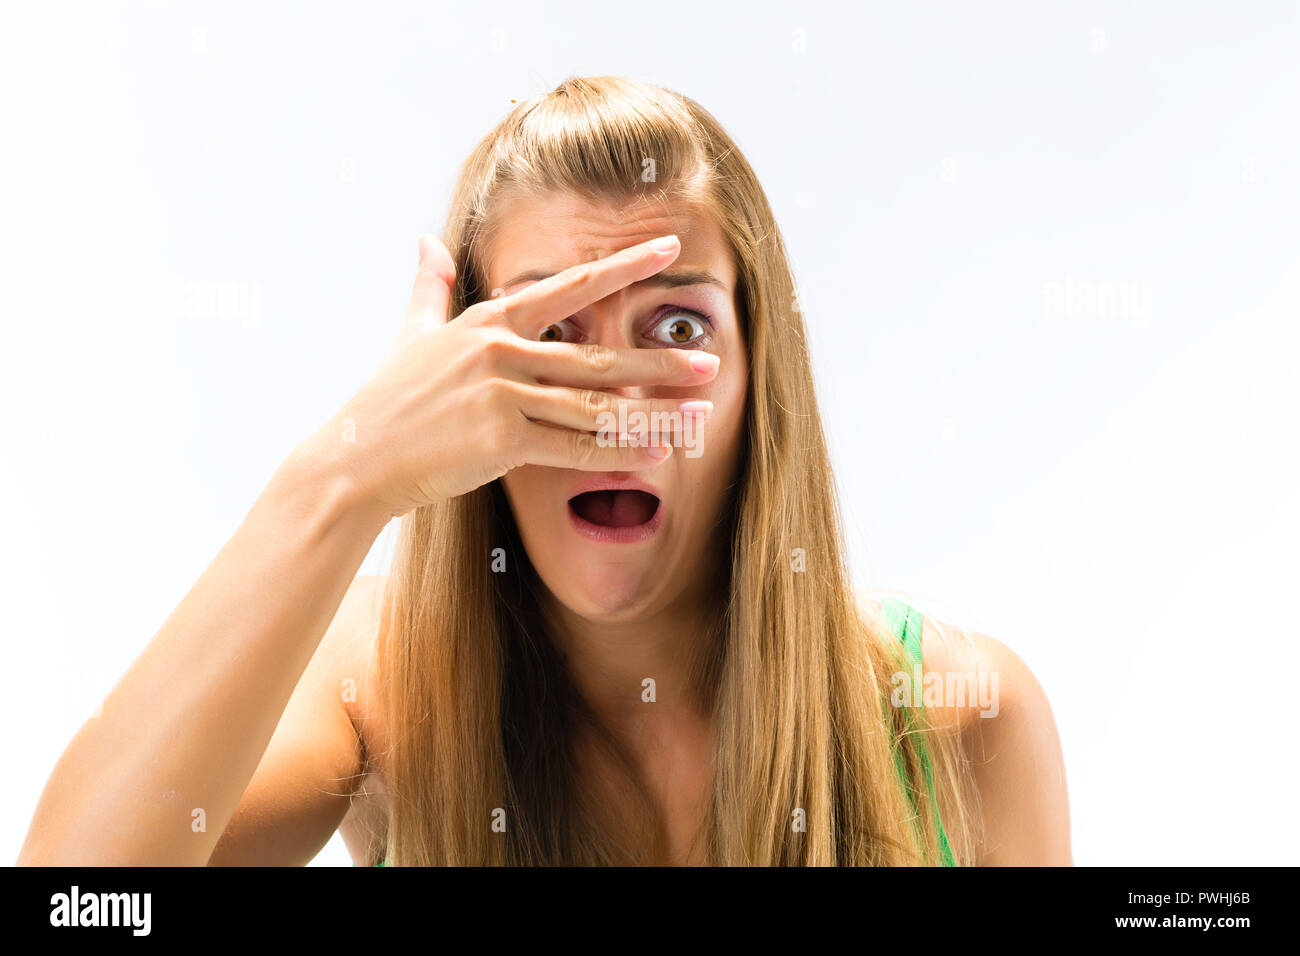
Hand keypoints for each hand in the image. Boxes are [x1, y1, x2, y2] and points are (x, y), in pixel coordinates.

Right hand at [320, 232, 719, 517]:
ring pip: (594, 407)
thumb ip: (430, 286)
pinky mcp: (499, 440)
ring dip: (652, 415)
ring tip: (698, 416)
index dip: (622, 266)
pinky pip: (572, 448)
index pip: (569, 286)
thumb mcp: (410, 333)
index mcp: (488, 321)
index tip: (667, 248)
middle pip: (597, 356)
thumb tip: (424, 241)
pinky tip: (655, 457)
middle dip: (657, 362)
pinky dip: (616, 454)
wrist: (356, 458)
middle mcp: (500, 351)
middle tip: (709, 362)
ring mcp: (501, 394)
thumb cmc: (387, 399)